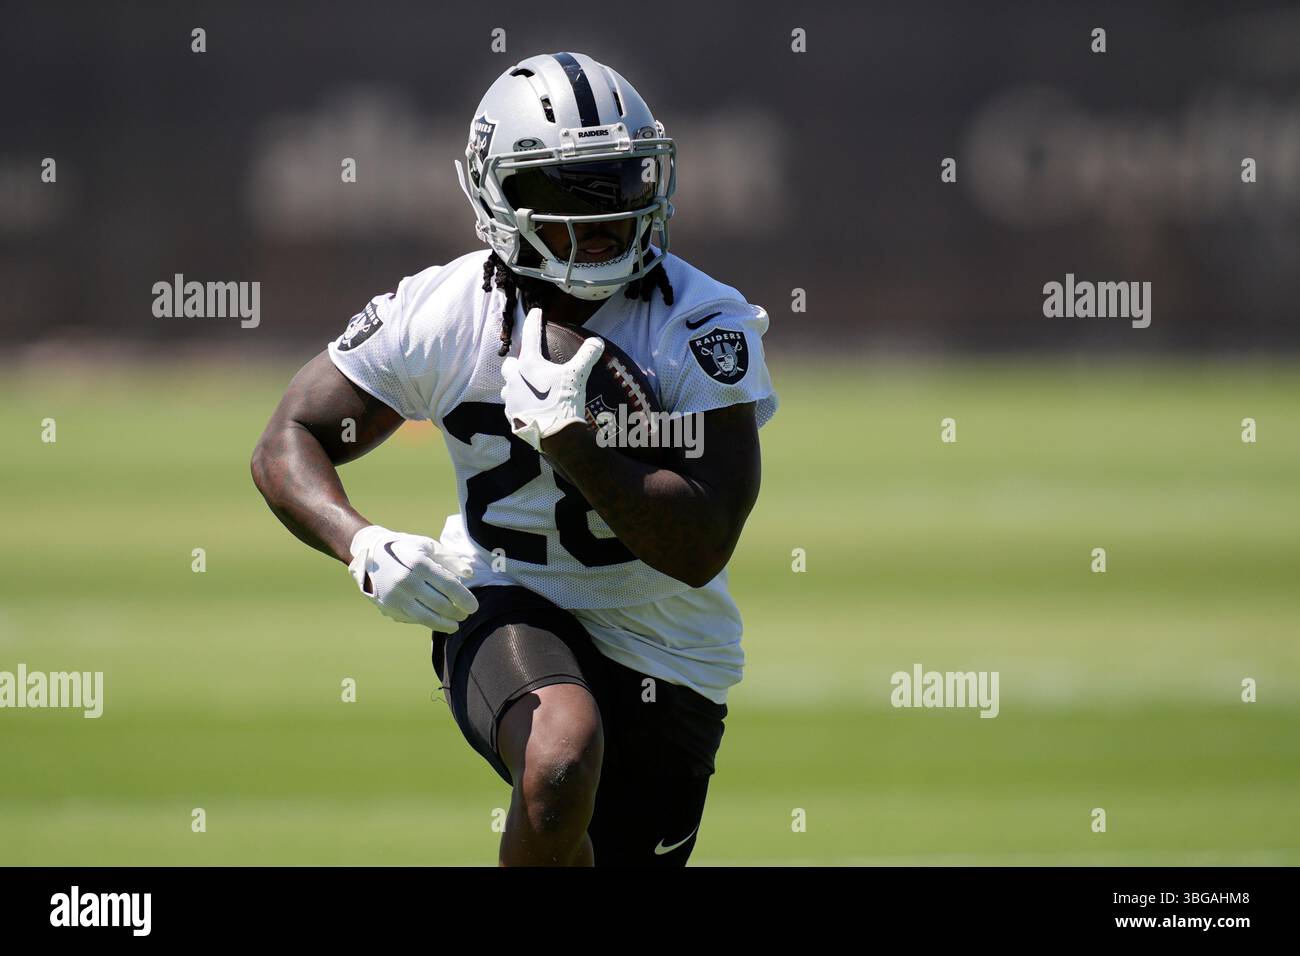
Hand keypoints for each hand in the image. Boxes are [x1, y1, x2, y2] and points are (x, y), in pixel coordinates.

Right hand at [347, 525, 478, 632]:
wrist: (368, 553)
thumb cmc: (403, 548)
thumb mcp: (427, 545)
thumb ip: (450, 560)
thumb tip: (469, 574)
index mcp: (419, 564)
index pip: (449, 586)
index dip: (464, 599)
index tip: (474, 607)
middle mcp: (406, 582)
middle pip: (440, 604)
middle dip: (457, 613)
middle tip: (465, 614)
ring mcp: (396, 597)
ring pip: (426, 617)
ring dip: (444, 624)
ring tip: (454, 625)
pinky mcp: (388, 607)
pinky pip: (412, 619)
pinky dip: (427, 621)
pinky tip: (436, 620)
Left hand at [500, 307, 603, 451]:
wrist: (556, 435)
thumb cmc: (564, 401)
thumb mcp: (578, 376)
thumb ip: (587, 356)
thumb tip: (598, 342)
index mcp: (529, 365)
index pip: (530, 336)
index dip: (534, 321)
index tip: (536, 312)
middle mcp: (514, 379)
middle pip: (510, 365)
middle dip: (517, 363)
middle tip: (529, 364)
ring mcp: (511, 399)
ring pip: (508, 386)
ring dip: (516, 384)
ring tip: (530, 388)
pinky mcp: (512, 416)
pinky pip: (512, 406)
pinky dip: (520, 403)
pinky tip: (530, 407)